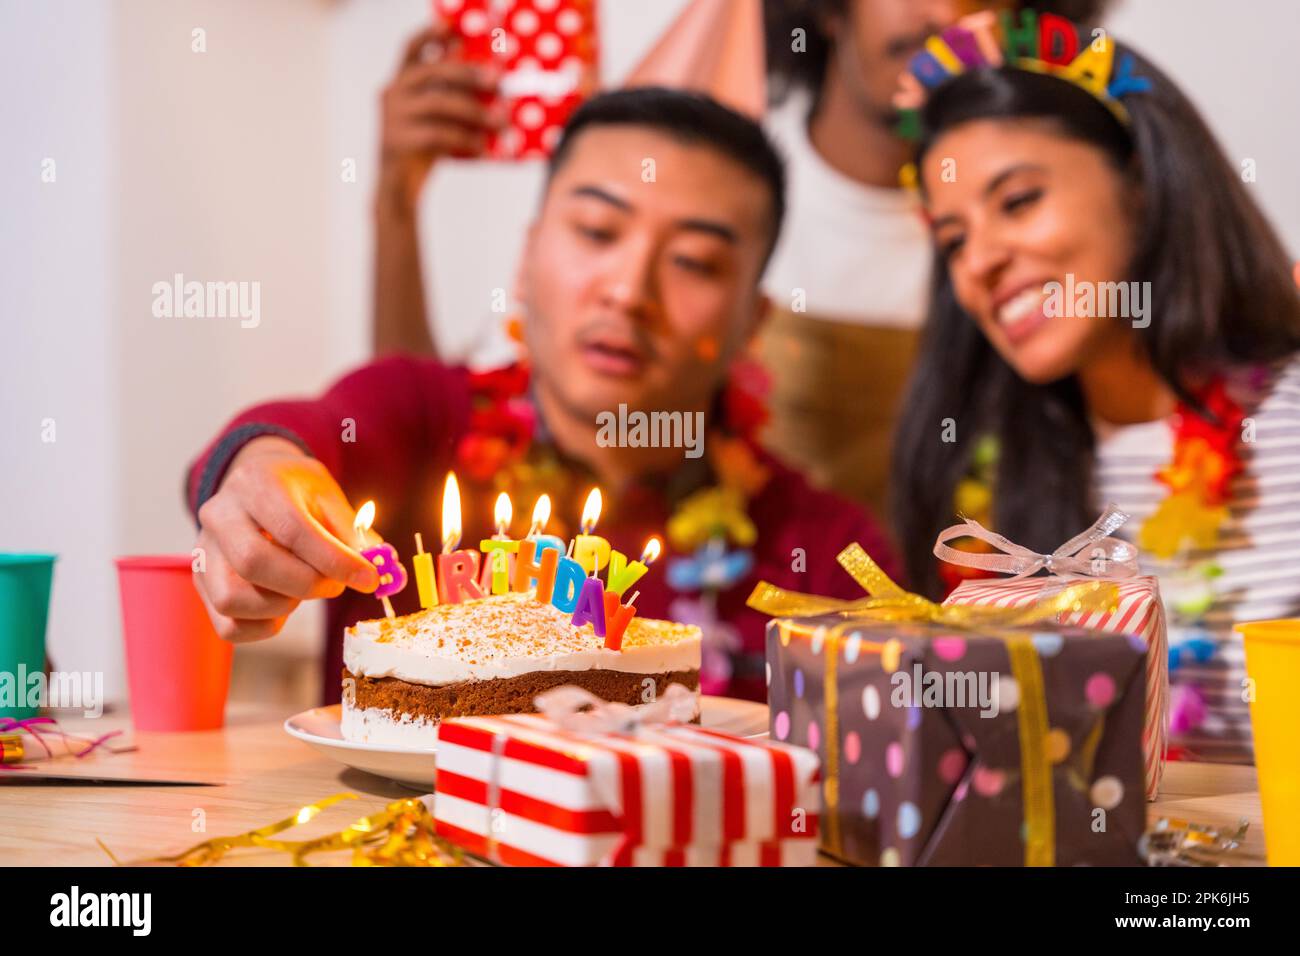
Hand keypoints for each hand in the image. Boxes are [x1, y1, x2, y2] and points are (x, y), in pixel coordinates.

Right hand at [194, 437, 378, 642]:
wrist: (255, 483)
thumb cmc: (296, 491)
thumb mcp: (327, 495)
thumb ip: (351, 532)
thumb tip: (380, 568)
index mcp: (256, 484)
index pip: (292, 529)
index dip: (334, 560)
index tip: (368, 578)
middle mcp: (220, 514)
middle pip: (254, 563)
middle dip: (306, 584)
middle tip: (334, 585)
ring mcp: (203, 551)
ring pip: (233, 597)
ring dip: (282, 605)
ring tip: (304, 589)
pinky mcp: (201, 582)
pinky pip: (227, 625)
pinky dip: (263, 627)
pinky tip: (284, 606)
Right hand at [378, 22, 502, 210]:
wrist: (398, 189)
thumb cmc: (423, 149)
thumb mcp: (437, 118)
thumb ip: (452, 96)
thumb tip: (494, 81)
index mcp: (400, 82)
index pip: (411, 48)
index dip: (431, 34)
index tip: (455, 26)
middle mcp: (391, 93)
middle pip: (432, 71)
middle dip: (468, 73)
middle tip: (499, 81)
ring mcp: (391, 116)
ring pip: (439, 104)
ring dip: (475, 112)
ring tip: (502, 123)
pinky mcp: (397, 141)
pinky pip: (437, 135)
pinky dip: (465, 140)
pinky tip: (484, 147)